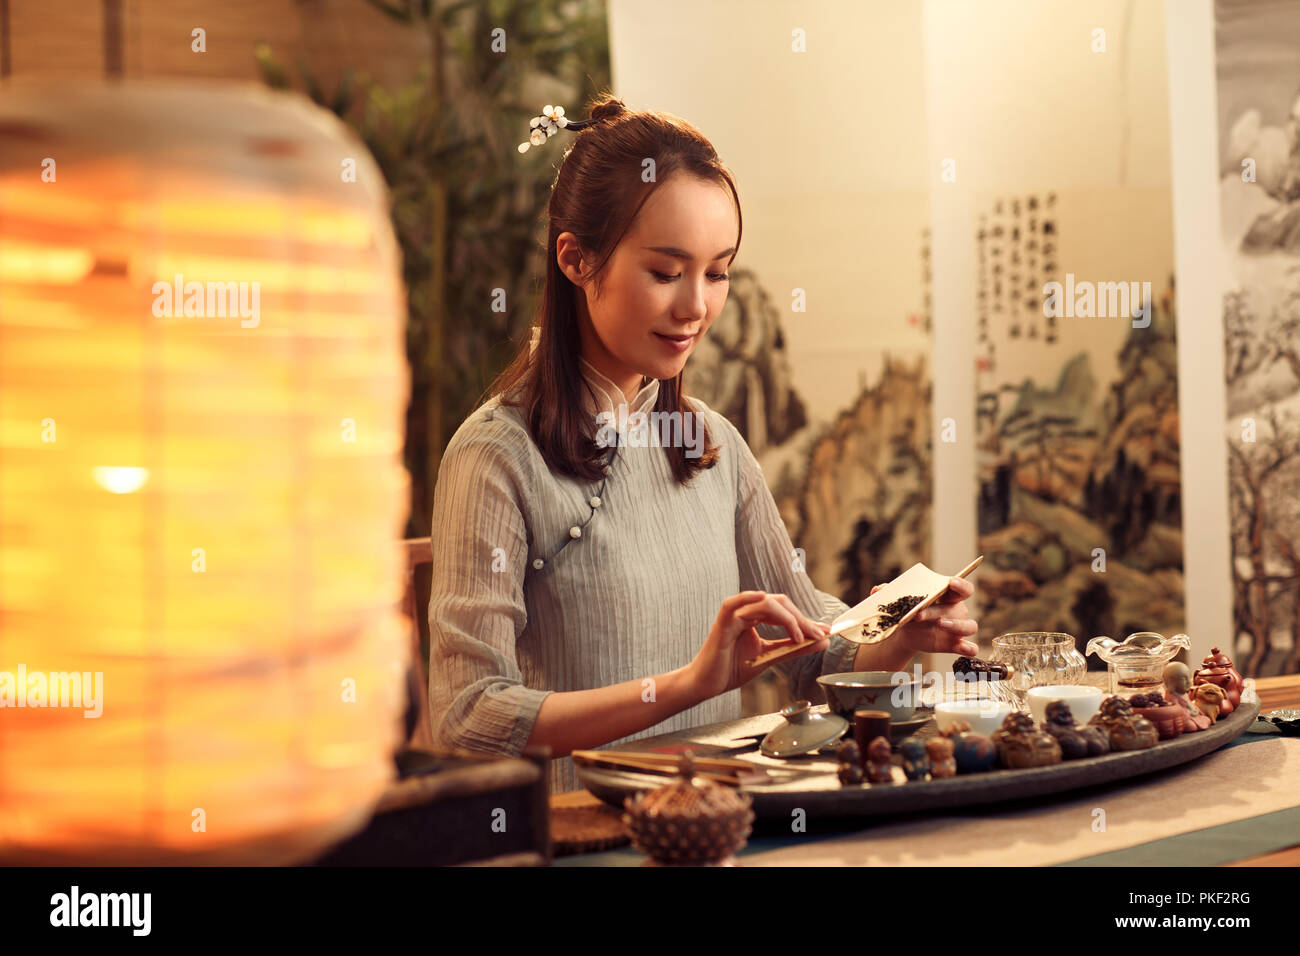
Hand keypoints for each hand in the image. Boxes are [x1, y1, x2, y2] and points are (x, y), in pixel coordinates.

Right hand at [688, 591, 829, 700]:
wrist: (706, 684)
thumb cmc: (731, 669)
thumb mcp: (768, 658)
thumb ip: (792, 648)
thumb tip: (821, 641)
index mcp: (754, 617)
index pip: (784, 610)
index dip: (805, 619)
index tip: (824, 632)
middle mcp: (744, 612)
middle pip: (779, 603)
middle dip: (801, 618)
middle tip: (817, 635)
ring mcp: (733, 616)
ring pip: (764, 603)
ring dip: (787, 617)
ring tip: (800, 635)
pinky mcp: (721, 624)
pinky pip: (733, 604)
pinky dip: (748, 598)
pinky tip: (764, 599)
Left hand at [872, 577, 978, 656]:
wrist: (903, 631)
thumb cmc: (907, 609)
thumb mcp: (900, 600)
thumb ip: (891, 592)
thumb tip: (877, 590)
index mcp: (947, 596)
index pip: (962, 588)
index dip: (960, 584)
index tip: (951, 582)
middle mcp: (956, 611)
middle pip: (958, 608)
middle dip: (939, 610)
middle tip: (918, 614)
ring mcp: (957, 628)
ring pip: (970, 626)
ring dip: (957, 625)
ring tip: (940, 625)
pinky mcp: (954, 644)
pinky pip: (970, 647)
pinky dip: (968, 648)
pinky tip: (962, 648)